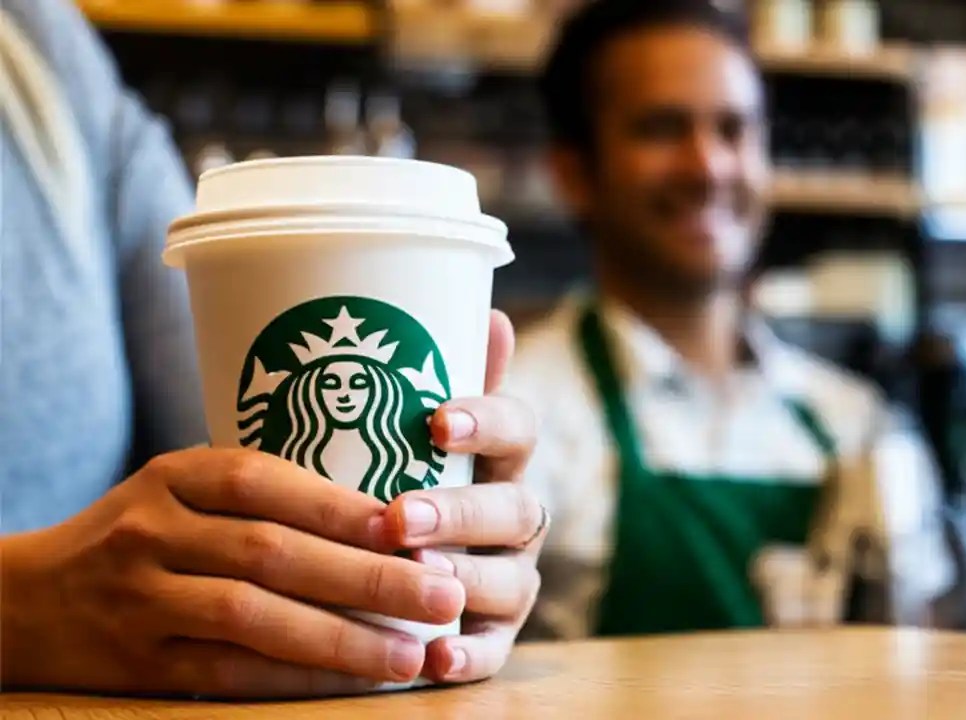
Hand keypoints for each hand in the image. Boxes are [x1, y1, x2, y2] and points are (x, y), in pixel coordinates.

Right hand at [0, 451, 465, 697]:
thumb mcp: (185, 491)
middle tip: (443, 592)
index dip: (340, 504)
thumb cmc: (143, 537)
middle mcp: (153, 531)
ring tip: (412, 652)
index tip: (413, 524)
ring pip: (253, 616)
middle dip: (367, 575)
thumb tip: (392, 508)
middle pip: (272, 551)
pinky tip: (352, 680)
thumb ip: (268, 491)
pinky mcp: (138, 664)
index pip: (264, 480)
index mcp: (175, 477)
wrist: (27, 601)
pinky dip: (296, 677)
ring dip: (341, 638)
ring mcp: (140, 599)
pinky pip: (228, 672)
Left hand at [379, 309, 543, 684]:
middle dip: (462, 510)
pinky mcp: (491, 637)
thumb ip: (438, 376)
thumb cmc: (391, 477)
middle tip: (401, 515)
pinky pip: (494, 651)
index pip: (519, 429)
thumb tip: (487, 309)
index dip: (488, 422)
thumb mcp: (403, 428)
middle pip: (517, 508)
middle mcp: (515, 518)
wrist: (373, 564)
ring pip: (511, 580)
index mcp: (500, 459)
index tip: (437, 420)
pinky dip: (470, 656)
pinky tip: (435, 656)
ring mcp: (509, 579)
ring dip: (467, 578)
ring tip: (417, 576)